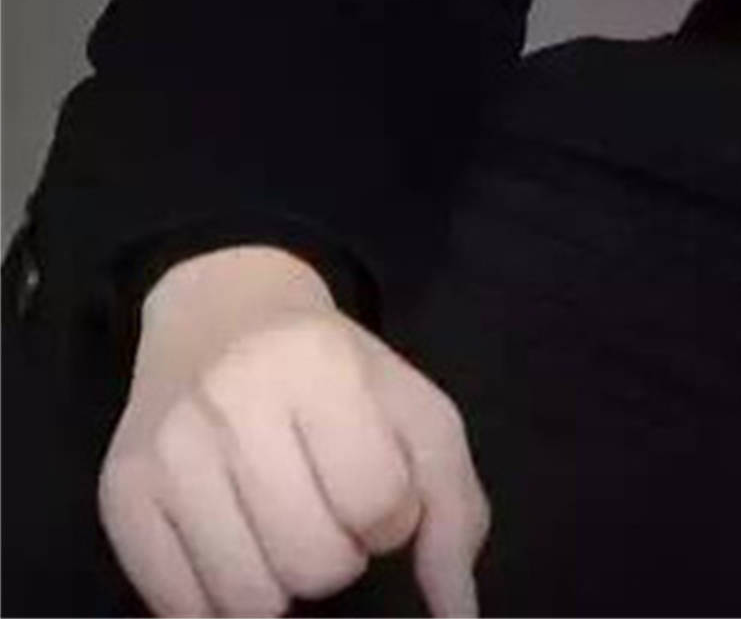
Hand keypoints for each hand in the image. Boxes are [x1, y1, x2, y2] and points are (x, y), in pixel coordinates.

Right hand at [98, 244, 490, 616]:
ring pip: (248, 602)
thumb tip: (459, 614)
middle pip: (314, 564)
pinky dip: (221, 599)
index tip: (373, 484)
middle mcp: (233, 401)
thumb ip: (453, 511)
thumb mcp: (413, 411)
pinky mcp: (120, 494)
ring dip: (280, 583)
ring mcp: (168, 450)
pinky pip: (182, 611)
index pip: (378, 503)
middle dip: (337, 555)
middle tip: (324, 509)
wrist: (219, 312)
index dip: (389, 515)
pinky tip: (234, 543)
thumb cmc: (333, 370)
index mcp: (318, 365)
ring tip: (280, 525)